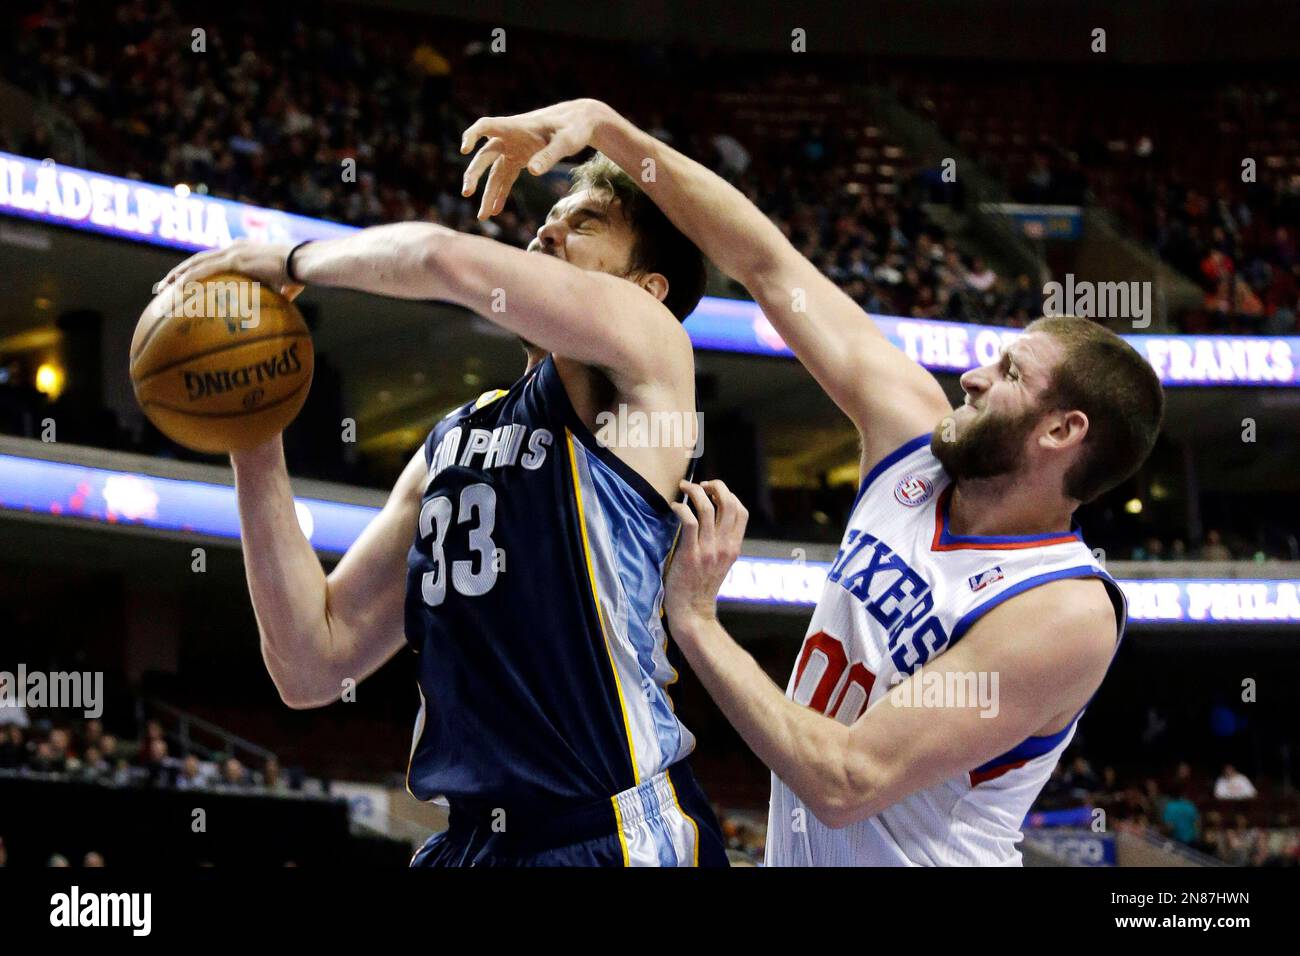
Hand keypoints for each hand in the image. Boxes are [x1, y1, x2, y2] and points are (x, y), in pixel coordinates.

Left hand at [153, 239, 301, 300]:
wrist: (304, 262)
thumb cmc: (300, 274)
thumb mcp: (288, 285)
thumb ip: (281, 294)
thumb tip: (284, 309)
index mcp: (245, 252)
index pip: (214, 259)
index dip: (197, 269)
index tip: (185, 281)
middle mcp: (235, 247)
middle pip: (199, 259)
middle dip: (179, 272)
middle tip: (163, 285)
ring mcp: (233, 251)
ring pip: (195, 262)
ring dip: (176, 275)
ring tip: (161, 289)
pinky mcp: (234, 259)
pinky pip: (204, 270)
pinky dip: (188, 279)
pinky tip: (176, 290)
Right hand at [460, 99, 610, 219]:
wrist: (580, 122)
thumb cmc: (573, 128)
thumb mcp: (565, 141)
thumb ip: (549, 155)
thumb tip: (532, 172)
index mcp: (515, 127)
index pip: (486, 126)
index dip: (472, 135)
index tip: (465, 149)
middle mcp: (509, 138)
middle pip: (485, 156)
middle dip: (475, 174)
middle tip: (467, 192)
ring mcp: (513, 149)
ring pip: (495, 172)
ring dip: (488, 193)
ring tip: (482, 216)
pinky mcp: (520, 159)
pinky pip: (506, 178)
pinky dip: (502, 193)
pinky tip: (496, 210)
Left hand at [665, 479, 749, 627]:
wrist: (692, 612)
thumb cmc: (700, 586)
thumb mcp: (720, 563)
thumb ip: (720, 543)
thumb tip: (711, 517)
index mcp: (734, 547)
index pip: (741, 511)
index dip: (728, 494)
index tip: (713, 491)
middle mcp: (724, 546)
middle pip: (728, 503)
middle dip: (715, 486)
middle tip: (699, 484)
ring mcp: (708, 550)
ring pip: (707, 507)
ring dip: (694, 491)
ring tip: (683, 488)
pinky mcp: (690, 555)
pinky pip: (688, 521)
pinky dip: (681, 508)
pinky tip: (674, 508)